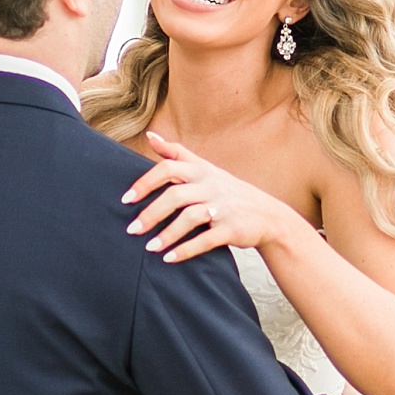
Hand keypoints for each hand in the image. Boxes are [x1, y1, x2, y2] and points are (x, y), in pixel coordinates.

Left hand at [122, 132, 290, 261]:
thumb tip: (150, 136)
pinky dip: (186, 250)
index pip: (169, 167)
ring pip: (190, 218)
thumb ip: (177, 153)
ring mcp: (223, 208)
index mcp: (202, 170)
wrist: (268, 216)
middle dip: (151, 213)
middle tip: (132, 229)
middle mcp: (211, 186)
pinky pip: (206, 240)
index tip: (127, 199)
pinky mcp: (232, 229)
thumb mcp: (206, 168)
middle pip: (176, 195)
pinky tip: (169, 258)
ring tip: (149, 248)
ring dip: (167, 234)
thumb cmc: (229, 191)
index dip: (146, 182)